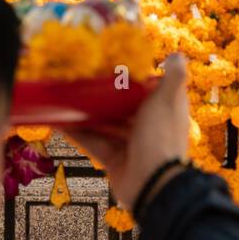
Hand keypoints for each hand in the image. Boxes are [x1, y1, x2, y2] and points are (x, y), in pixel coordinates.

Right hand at [70, 54, 189, 210]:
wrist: (154, 185)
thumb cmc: (161, 137)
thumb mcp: (168, 100)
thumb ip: (173, 77)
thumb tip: (177, 55)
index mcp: (163, 110)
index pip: (148, 89)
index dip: (132, 78)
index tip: (110, 65)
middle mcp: (148, 126)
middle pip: (122, 106)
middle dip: (103, 95)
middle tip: (82, 79)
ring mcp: (130, 144)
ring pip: (105, 124)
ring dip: (87, 113)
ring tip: (68, 98)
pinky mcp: (114, 160)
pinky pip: (93, 142)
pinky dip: (78, 134)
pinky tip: (61, 122)